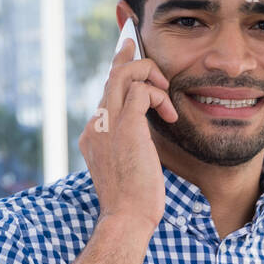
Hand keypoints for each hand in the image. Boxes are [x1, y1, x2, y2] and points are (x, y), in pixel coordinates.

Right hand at [78, 37, 178, 232]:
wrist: (126, 219)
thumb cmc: (133, 204)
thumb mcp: (128, 170)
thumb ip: (130, 148)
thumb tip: (144, 141)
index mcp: (93, 136)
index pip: (106, 97)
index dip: (119, 78)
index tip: (128, 62)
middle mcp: (95, 125)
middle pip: (111, 77)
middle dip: (127, 57)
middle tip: (137, 44)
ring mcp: (107, 124)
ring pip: (124, 75)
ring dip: (149, 74)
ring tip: (166, 90)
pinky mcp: (126, 126)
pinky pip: (142, 90)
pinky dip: (159, 96)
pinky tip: (171, 115)